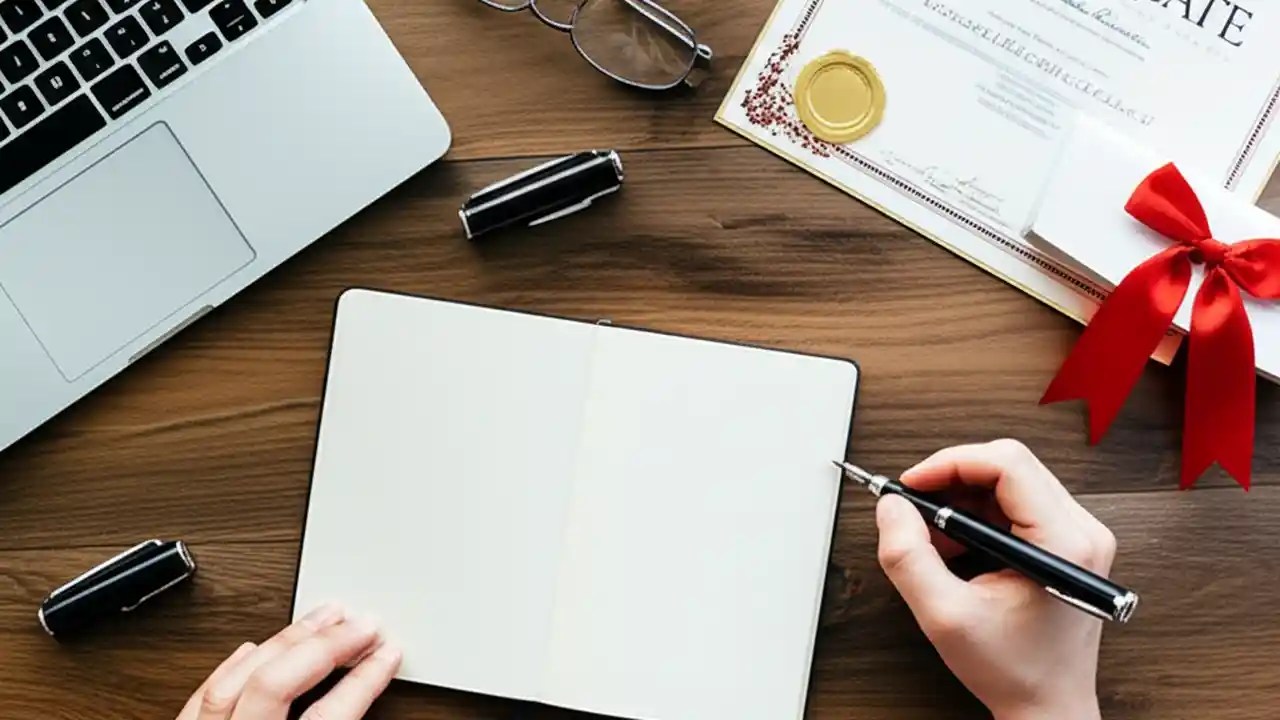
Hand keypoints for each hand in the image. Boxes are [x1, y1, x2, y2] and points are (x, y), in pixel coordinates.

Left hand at [177, 604, 401, 719]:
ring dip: (284, 642)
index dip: (363, 680)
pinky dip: (230, 667)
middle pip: (277, 683)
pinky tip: (252, 648)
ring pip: (236, 681)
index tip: (388, 654)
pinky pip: (201, 698)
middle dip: (326, 646)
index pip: (328, 718)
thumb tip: (365, 695)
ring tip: (320, 619)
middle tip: (362, 624)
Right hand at [875, 440, 1115, 719]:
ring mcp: (1078, 535)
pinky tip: (954, 544)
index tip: (912, 484)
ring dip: (962, 498)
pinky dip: (977, 514)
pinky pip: (1015, 502)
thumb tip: (891, 507)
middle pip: (1008, 465)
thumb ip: (909, 557)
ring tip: (933, 536)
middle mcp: (1081, 531)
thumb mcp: (944, 616)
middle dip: (952, 479)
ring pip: (1009, 480)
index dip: (950, 463)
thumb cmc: (1013, 669)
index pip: (1007, 464)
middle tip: (914, 505)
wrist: (1048, 704)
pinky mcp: (1067, 542)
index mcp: (1063, 544)